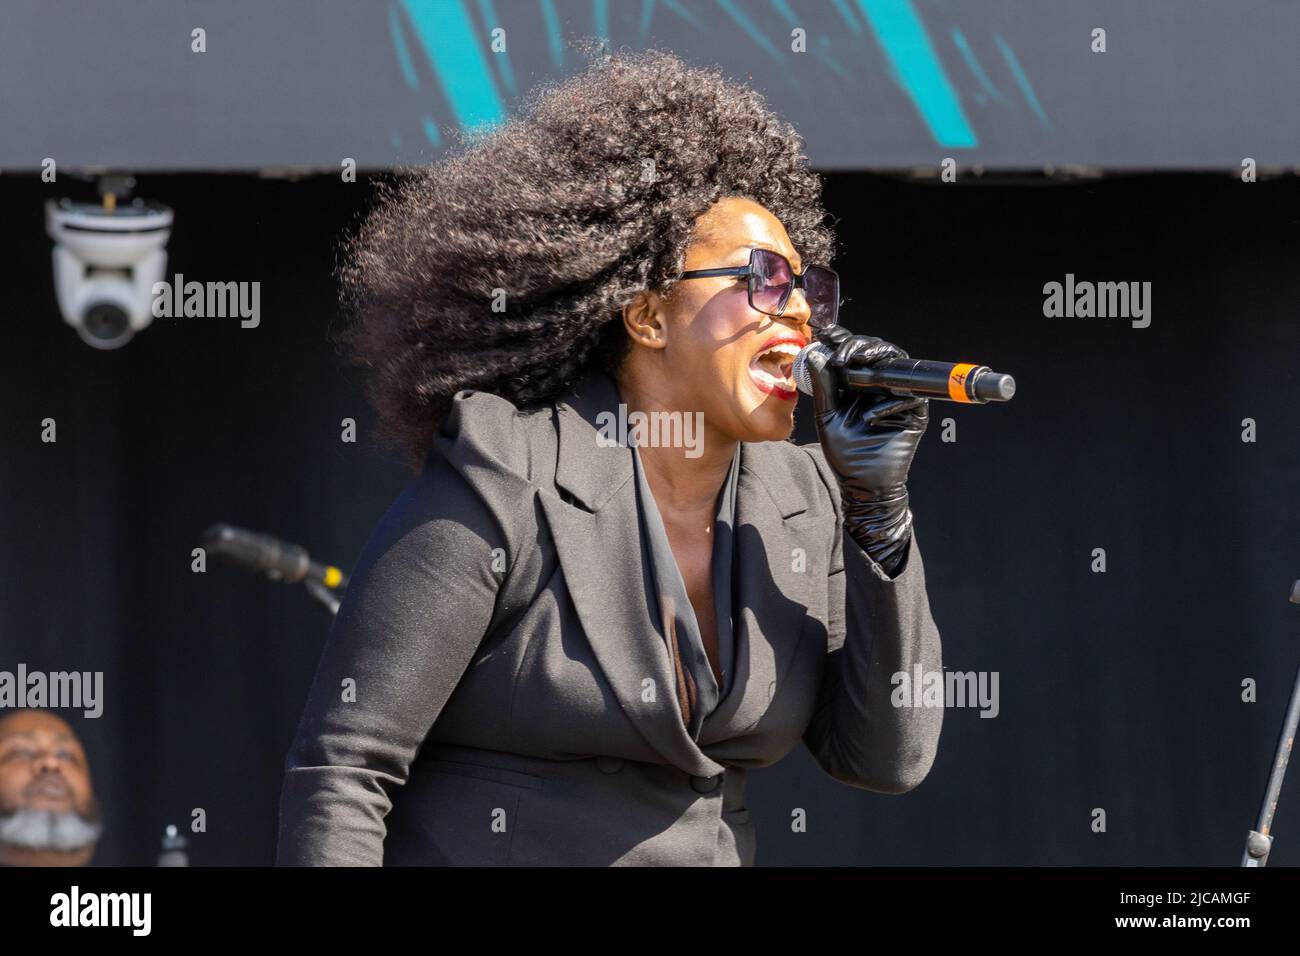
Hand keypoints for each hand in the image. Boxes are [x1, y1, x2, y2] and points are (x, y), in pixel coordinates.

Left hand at [806, 326, 928, 573]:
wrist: (862, 484)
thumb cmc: (845, 453)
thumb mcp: (827, 416)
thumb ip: (824, 386)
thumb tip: (816, 354)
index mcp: (859, 384)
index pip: (855, 353)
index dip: (843, 340)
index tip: (827, 332)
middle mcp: (880, 386)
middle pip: (878, 352)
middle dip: (860, 346)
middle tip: (842, 354)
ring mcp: (899, 397)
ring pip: (896, 366)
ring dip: (877, 361)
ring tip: (855, 365)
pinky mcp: (915, 413)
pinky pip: (909, 397)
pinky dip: (890, 402)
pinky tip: (869, 415)